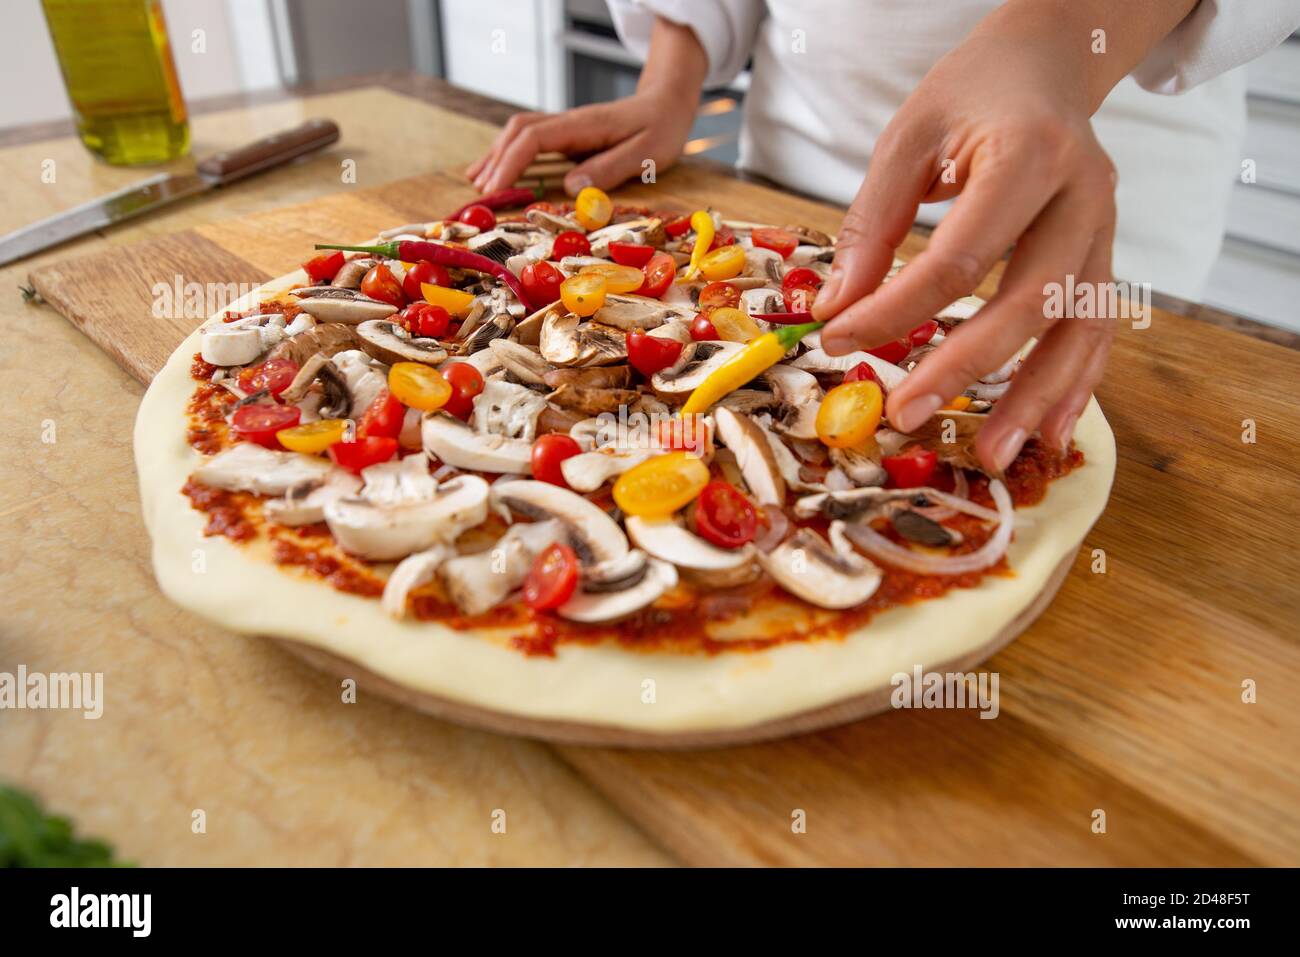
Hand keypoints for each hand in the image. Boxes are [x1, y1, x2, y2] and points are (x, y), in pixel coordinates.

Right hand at [466, 89, 696, 196]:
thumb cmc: (661, 128)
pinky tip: (498, 169)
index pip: (533, 140)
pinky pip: (531, 140)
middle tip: (481, 194)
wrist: (667, 102)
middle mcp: (569, 122)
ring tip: (477, 183)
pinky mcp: (569, 135)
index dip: (510, 165)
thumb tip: (571, 186)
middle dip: (496, 161)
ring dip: (497, 156)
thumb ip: (610, 168)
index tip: (495, 191)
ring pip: (520, 133)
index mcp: (583, 126)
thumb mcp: (646, 153)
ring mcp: (567, 127)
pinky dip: (510, 154)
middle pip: (518, 132)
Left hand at [812, 4, 1143, 470]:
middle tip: (908, 415)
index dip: (897, 308)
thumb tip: (835, 311)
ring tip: (995, 457)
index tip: (838, 339)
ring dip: (1038, 398)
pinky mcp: (1104, 255)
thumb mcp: (907, 139)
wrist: (1049, 61)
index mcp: (1030, 155)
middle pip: (1033, 300)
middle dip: (968, 367)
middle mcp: (1084, 196)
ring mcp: (1106, 228)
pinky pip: (1098, 328)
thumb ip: (873, 225)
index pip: (961, 256)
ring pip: (1081, 327)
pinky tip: (1048, 431)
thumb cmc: (972, 93)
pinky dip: (1075, 383)